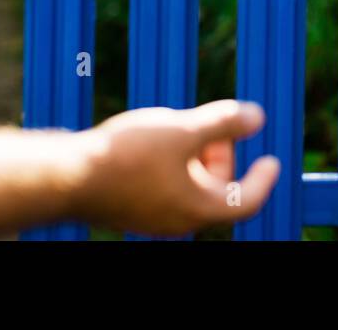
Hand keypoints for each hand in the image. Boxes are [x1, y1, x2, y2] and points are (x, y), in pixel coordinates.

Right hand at [76, 100, 280, 235]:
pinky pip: (163, 186)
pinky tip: (154, 138)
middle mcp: (176, 220)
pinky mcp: (129, 207)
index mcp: (197, 208)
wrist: (65, 176)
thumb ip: (223, 123)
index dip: (262, 179)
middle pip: (216, 189)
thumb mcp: (182, 130)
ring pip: (188, 186)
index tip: (272, 161)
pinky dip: (171, 163)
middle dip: (220, 154)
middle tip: (211, 125)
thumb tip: (257, 117)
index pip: (244, 200)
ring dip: (194, 156)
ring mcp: (151, 216)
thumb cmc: (125, 156)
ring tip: (179, 126)